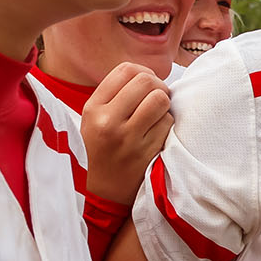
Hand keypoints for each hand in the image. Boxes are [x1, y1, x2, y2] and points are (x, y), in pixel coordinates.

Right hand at [81, 62, 171, 204]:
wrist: (104, 191)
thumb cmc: (102, 150)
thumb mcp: (94, 119)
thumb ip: (115, 95)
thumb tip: (148, 74)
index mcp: (93, 108)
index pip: (126, 70)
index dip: (143, 72)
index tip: (147, 84)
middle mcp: (108, 120)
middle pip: (146, 81)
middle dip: (158, 86)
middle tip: (157, 98)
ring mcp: (128, 137)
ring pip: (160, 99)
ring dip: (165, 105)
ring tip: (158, 114)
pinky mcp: (146, 151)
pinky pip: (168, 123)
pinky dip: (167, 124)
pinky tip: (158, 133)